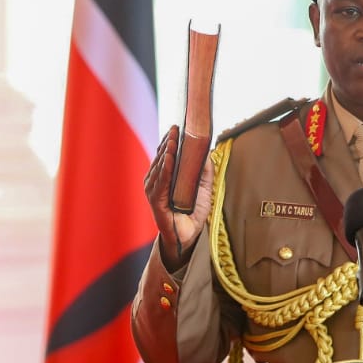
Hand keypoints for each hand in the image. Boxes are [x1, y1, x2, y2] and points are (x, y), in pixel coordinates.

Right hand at [143, 125, 213, 270]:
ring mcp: (154, 191)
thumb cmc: (193, 212)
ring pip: (160, 167)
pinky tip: (169, 158)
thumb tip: (208, 150)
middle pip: (161, 157)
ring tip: (173, 139)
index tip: (178, 126)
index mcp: (165, 177)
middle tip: (175, 128)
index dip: (171, 140)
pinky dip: (165, 169)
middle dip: (169, 142)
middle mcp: (156, 182)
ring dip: (166, 152)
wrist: (189, 236)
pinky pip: (161, 182)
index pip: (166, 154)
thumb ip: (205, 170)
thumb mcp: (204, 188)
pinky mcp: (156, 201)